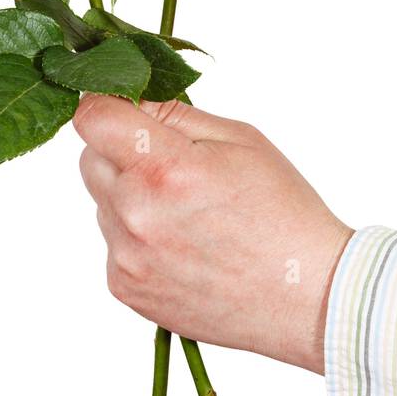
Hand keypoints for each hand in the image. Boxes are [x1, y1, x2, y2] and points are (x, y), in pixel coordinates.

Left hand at [75, 95, 352, 373]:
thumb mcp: (239, 138)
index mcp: (164, 169)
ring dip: (130, 197)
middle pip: (91, 159)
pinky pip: (113, 244)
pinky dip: (137, 238)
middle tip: (171, 166)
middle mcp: (135, 214)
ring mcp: (127, 257)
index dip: (105, 104)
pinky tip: (184, 246)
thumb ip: (174, 113)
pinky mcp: (126, 289)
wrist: (305, 296)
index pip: (92, 118)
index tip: (122, 107)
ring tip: (188, 214)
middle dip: (121, 152)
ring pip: (103, 203)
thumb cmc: (282, 211)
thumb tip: (130, 99)